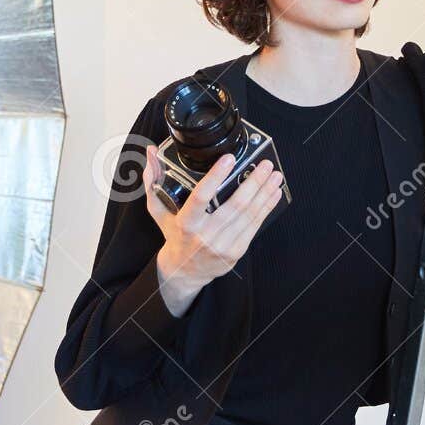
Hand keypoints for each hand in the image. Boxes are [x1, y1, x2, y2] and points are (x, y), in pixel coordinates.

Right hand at [145, 146, 283, 316]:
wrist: (184, 272)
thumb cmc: (173, 235)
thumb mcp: (158, 210)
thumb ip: (153, 181)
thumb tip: (149, 153)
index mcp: (186, 223)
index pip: (201, 197)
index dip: (216, 177)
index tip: (229, 159)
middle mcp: (205, 236)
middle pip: (234, 205)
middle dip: (254, 183)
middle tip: (264, 164)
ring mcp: (223, 245)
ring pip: (248, 215)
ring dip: (264, 193)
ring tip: (274, 175)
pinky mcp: (236, 252)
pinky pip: (254, 226)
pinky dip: (266, 208)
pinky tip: (274, 193)